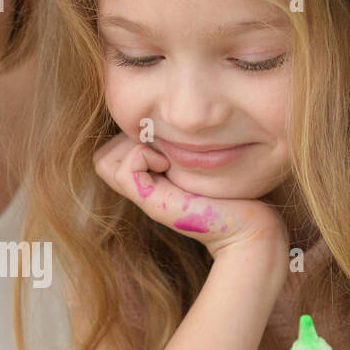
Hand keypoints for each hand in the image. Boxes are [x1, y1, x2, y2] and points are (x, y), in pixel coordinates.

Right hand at [93, 132, 286, 257]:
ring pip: (105, 160)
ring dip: (133, 147)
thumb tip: (162, 124)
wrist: (245, 225)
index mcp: (147, 179)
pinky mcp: (150, 201)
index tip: (165, 143)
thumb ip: (174, 147)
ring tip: (165, 157)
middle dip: (129, 140)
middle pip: (104, 155)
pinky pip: (125, 168)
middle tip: (164, 149)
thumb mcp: (195, 161)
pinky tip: (168, 164)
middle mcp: (140, 188)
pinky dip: (142, 156)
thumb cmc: (230, 190)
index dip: (130, 138)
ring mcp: (142, 196)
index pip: (110, 150)